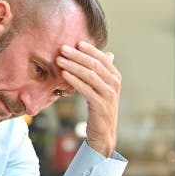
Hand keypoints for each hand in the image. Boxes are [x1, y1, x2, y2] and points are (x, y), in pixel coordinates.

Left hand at [55, 41, 120, 156]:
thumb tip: (108, 53)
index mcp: (115, 77)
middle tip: (62, 48)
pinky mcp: (100, 105)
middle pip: (94, 65)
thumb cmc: (99, 108)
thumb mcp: (103, 88)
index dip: (89, 49)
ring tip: (59, 60)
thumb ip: (103, 72)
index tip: (75, 42)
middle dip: (77, 55)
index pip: (102, 58)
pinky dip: (74, 81)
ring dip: (73, 66)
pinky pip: (85, 89)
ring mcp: (108, 95)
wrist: (103, 133)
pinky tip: (64, 75)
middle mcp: (114, 84)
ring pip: (89, 75)